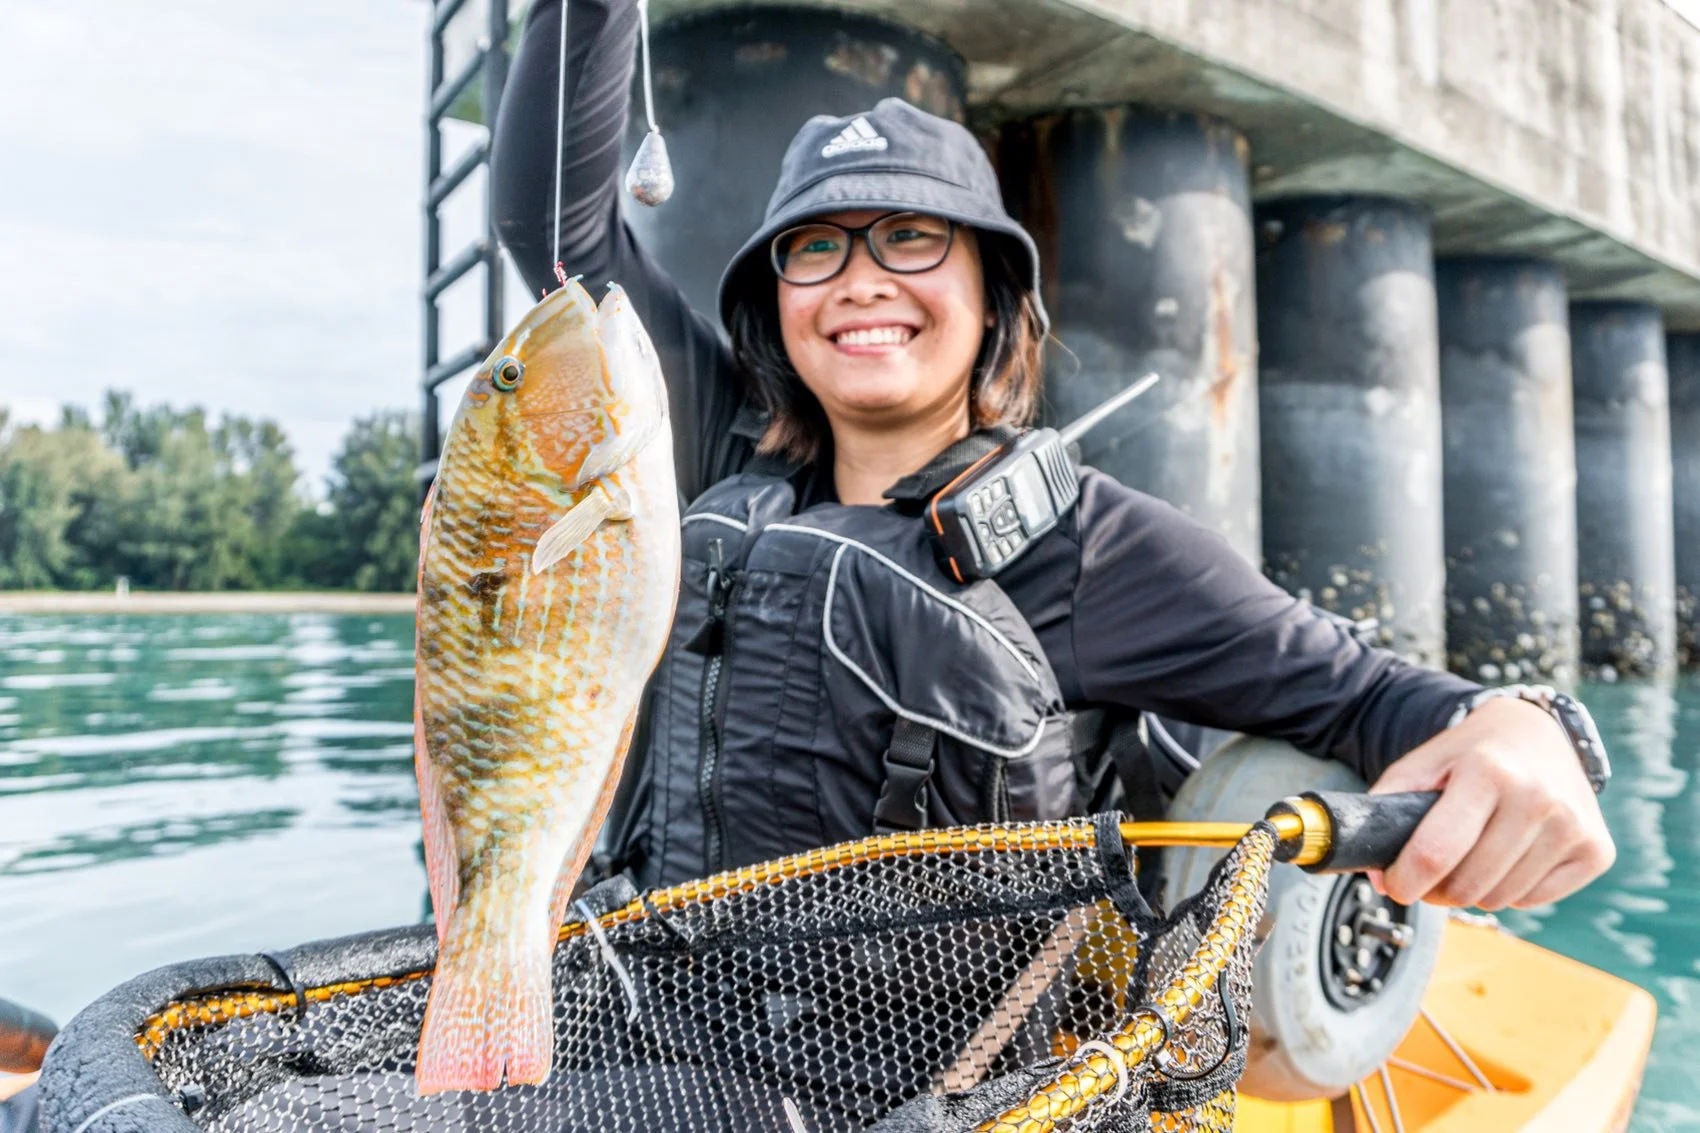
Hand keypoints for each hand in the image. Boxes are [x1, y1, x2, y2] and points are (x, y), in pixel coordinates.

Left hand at [1367, 697, 1614, 909]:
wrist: (1536, 733)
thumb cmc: (1470, 754)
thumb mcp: (1422, 765)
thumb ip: (1386, 812)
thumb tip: (1378, 878)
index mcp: (1488, 771)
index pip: (1435, 851)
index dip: (1405, 880)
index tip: (1395, 885)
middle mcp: (1537, 797)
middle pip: (1467, 883)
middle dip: (1437, 889)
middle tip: (1430, 872)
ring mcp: (1572, 825)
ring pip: (1500, 898)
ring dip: (1473, 890)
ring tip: (1468, 858)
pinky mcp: (1596, 850)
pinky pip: (1535, 899)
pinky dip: (1511, 890)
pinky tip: (1507, 856)